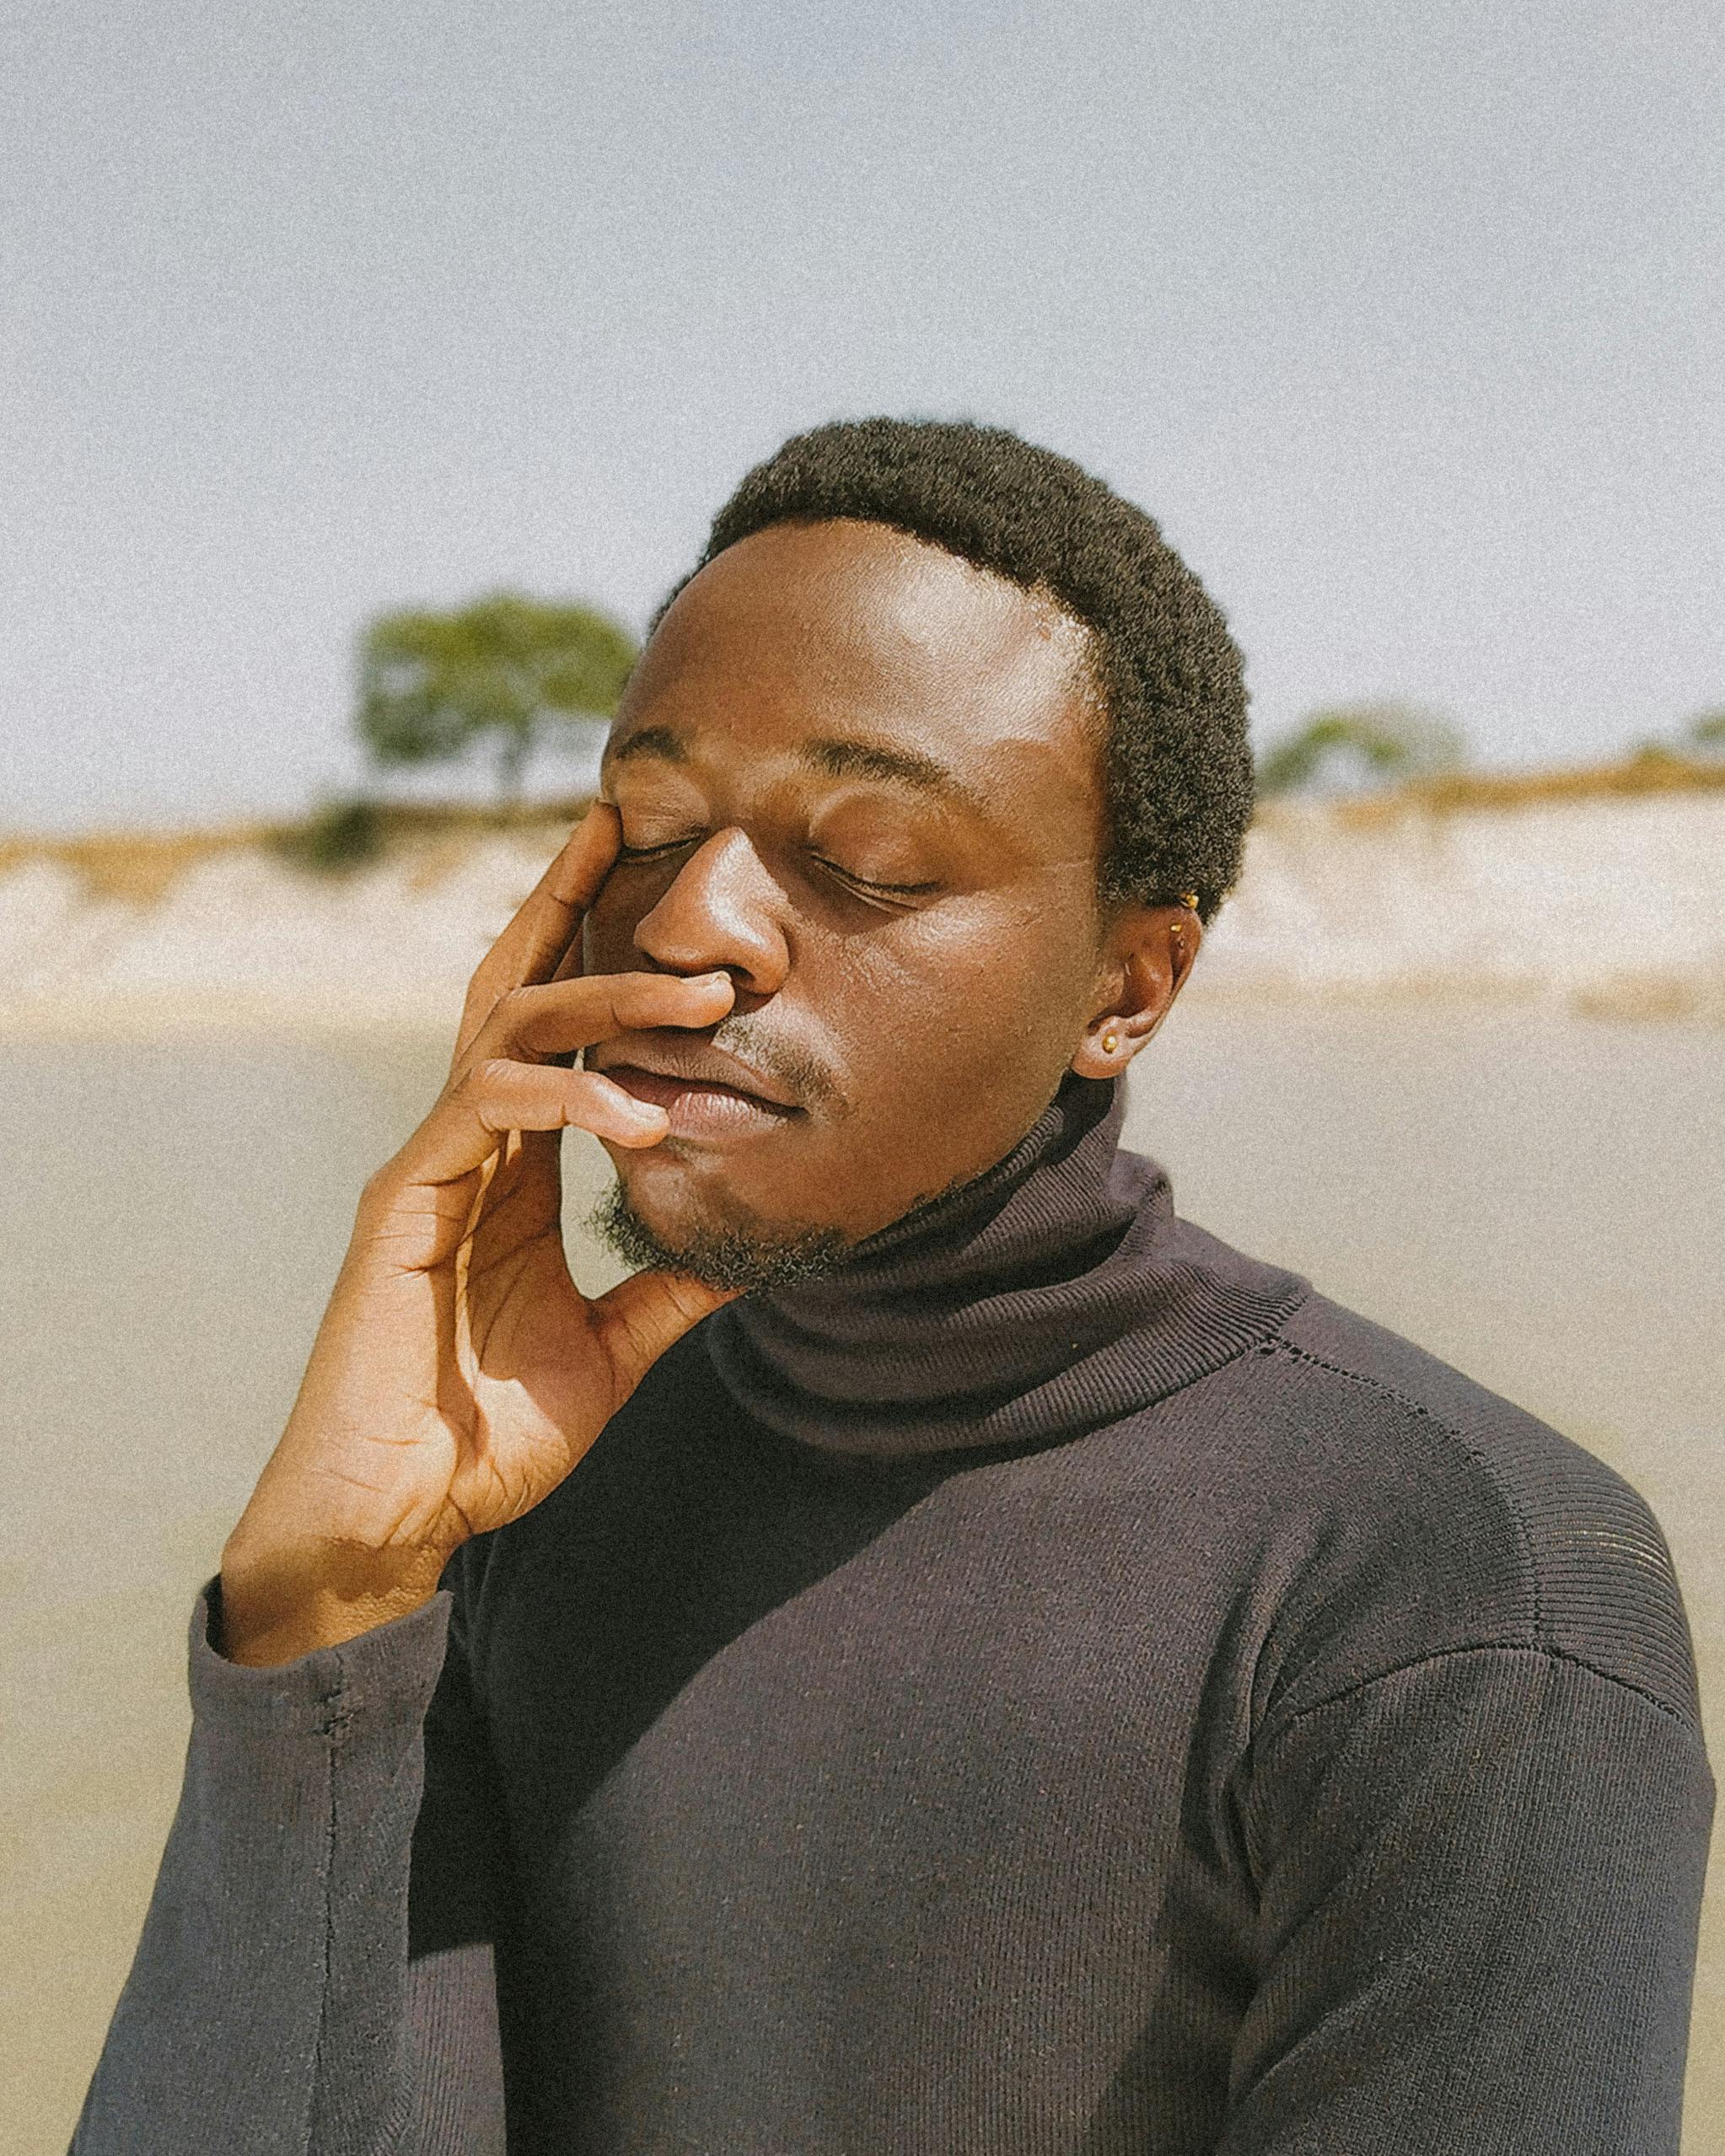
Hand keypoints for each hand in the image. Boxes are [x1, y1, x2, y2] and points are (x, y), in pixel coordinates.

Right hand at [218, 802, 737, 1664]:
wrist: (391, 1517)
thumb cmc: (486, 1440)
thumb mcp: (613, 1350)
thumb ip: (670, 1288)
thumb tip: (755, 1246)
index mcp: (511, 1167)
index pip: (549, 1028)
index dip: (587, 944)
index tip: (641, 868)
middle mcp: (465, 1145)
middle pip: (511, 986)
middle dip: (569, 903)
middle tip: (639, 833)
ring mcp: (430, 1165)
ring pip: (503, 1030)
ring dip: (602, 1000)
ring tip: (700, 1001)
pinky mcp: (402, 1202)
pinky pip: (482, 1111)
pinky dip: (563, 1098)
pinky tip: (637, 1116)